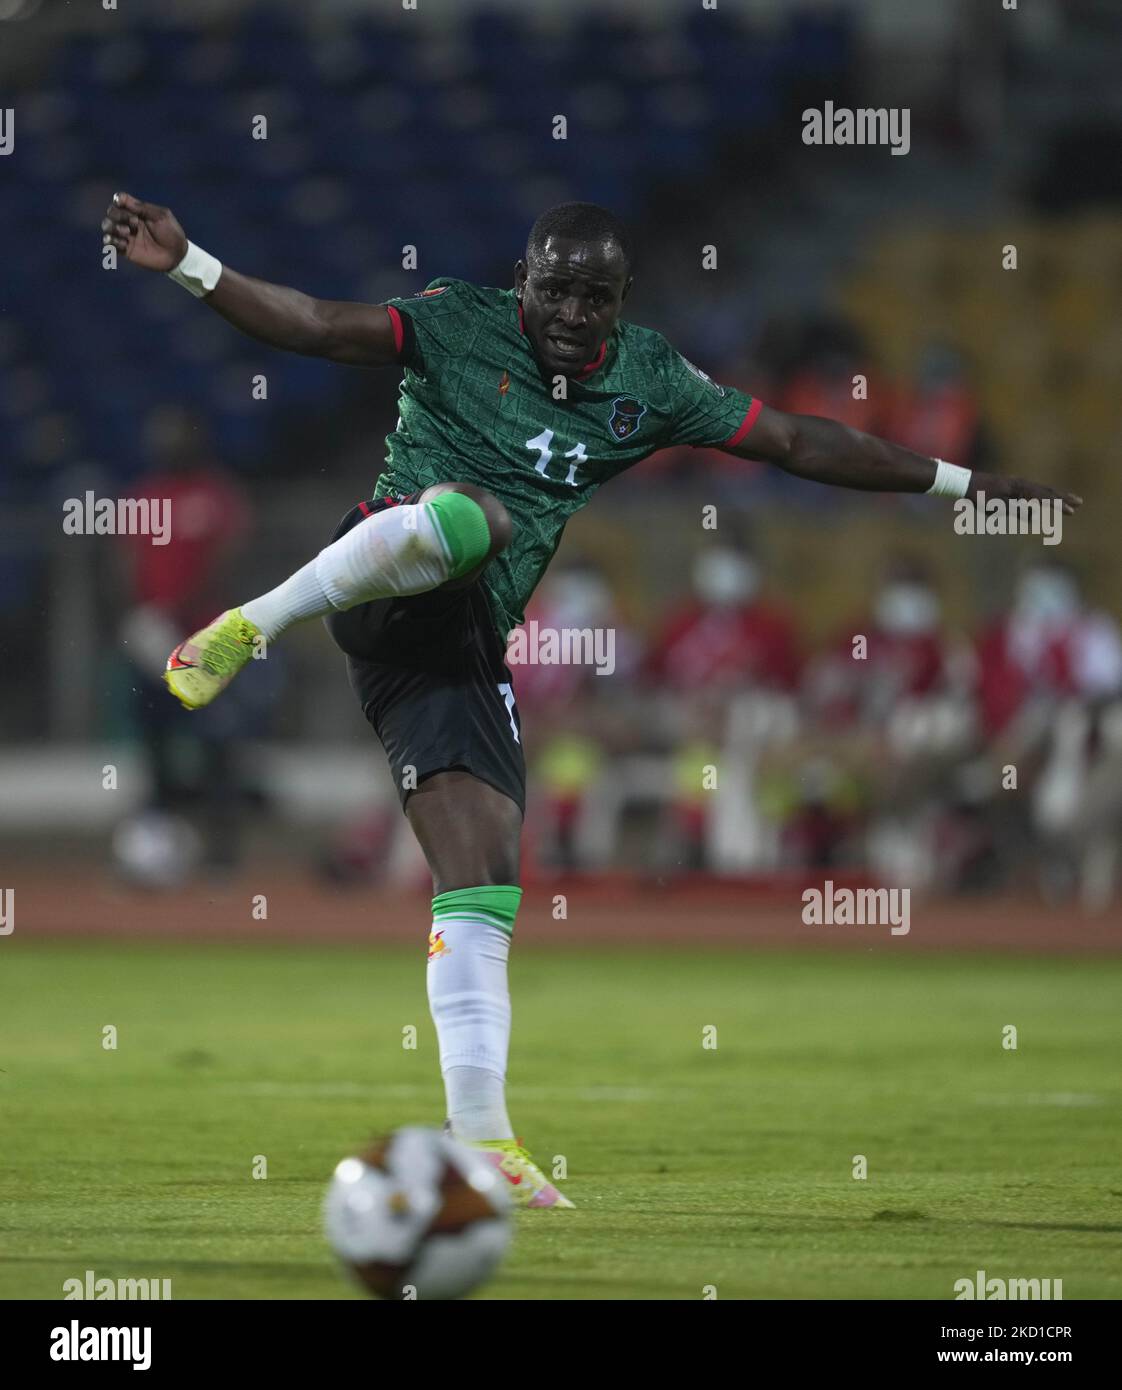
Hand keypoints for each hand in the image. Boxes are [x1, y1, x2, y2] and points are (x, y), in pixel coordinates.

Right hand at [101, 191, 187, 271]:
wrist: (177, 255)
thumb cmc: (172, 233)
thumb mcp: (161, 216)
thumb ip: (142, 207)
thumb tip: (120, 198)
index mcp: (138, 211)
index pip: (120, 201)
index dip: (118, 200)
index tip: (120, 202)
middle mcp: (129, 222)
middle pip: (111, 212)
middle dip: (119, 215)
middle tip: (135, 223)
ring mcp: (127, 236)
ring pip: (107, 227)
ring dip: (113, 227)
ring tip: (126, 233)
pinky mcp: (126, 250)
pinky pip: (110, 244)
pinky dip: (112, 242)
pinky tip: (124, 244)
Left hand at [968, 471, 1082, 516]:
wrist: (965, 483)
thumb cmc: (979, 496)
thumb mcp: (996, 506)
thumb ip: (1016, 510)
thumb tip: (1035, 514)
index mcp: (1019, 488)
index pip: (1044, 498)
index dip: (1058, 505)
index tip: (1072, 511)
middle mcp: (1021, 484)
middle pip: (1047, 492)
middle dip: (1063, 498)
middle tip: (1080, 503)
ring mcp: (1016, 484)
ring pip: (1041, 490)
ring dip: (1056, 496)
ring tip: (1069, 500)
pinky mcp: (1011, 486)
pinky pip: (1031, 492)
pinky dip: (1043, 496)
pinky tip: (1046, 501)